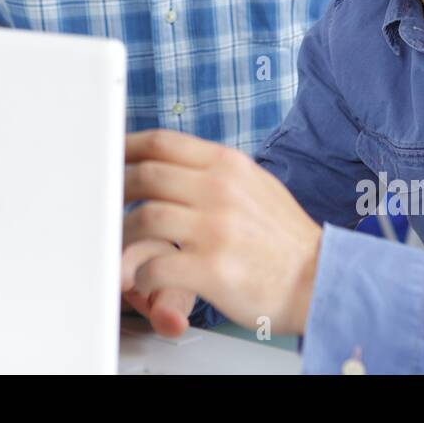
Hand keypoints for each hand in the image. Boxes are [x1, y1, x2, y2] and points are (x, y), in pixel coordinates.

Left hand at [122, 129, 322, 335]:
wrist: (319, 280)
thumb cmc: (283, 239)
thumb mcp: (255, 185)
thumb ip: (214, 171)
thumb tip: (170, 161)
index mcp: (228, 165)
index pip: (163, 142)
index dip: (127, 147)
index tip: (108, 157)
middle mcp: (220, 189)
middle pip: (145, 175)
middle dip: (116, 190)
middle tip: (104, 205)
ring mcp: (216, 228)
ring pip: (144, 218)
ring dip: (123, 237)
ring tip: (120, 249)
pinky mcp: (212, 268)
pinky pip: (156, 265)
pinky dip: (141, 273)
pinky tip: (144, 279)